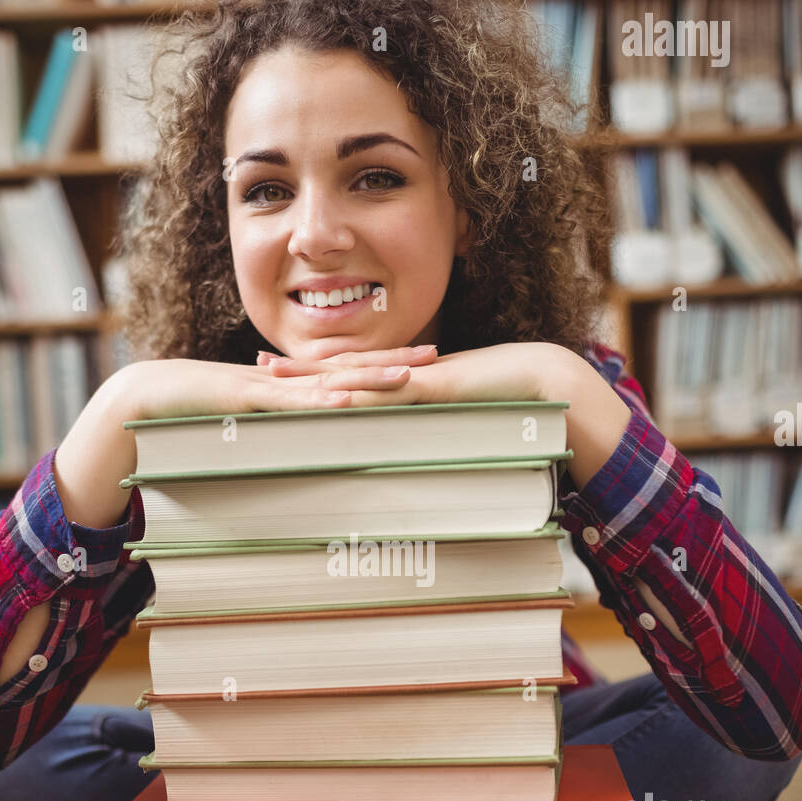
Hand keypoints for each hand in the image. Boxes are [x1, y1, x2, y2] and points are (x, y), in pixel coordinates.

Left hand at [260, 341, 584, 404]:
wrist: (542, 377)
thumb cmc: (506, 395)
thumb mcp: (457, 409)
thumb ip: (433, 417)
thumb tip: (415, 435)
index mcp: (408, 375)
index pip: (354, 371)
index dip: (317, 371)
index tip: (283, 370)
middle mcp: (406, 371)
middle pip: (344, 368)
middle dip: (302, 369)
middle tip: (259, 365)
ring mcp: (418, 376)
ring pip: (358, 376)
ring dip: (317, 378)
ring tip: (277, 379)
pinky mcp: (434, 385)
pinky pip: (391, 391)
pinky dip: (361, 394)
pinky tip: (332, 399)